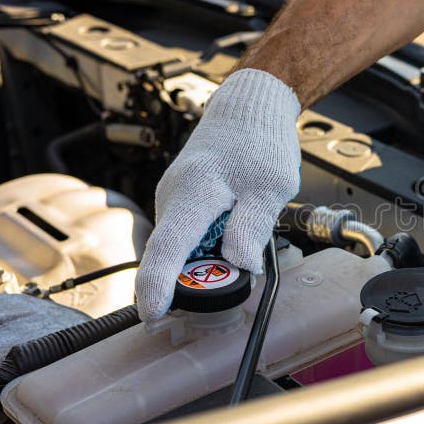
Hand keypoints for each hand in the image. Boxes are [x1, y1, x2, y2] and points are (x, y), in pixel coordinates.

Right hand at [134, 69, 300, 321]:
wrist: (248, 107)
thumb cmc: (260, 142)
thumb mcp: (271, 187)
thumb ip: (253, 227)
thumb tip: (240, 266)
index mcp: (194, 193)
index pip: (167, 248)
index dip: (157, 285)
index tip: (152, 316)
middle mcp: (173, 196)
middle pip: (172, 254)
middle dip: (193, 280)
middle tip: (231, 284)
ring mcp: (173, 197)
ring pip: (180, 245)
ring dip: (203, 260)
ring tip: (240, 241)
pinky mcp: (180, 198)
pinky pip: (186, 233)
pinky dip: (204, 245)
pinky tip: (231, 232)